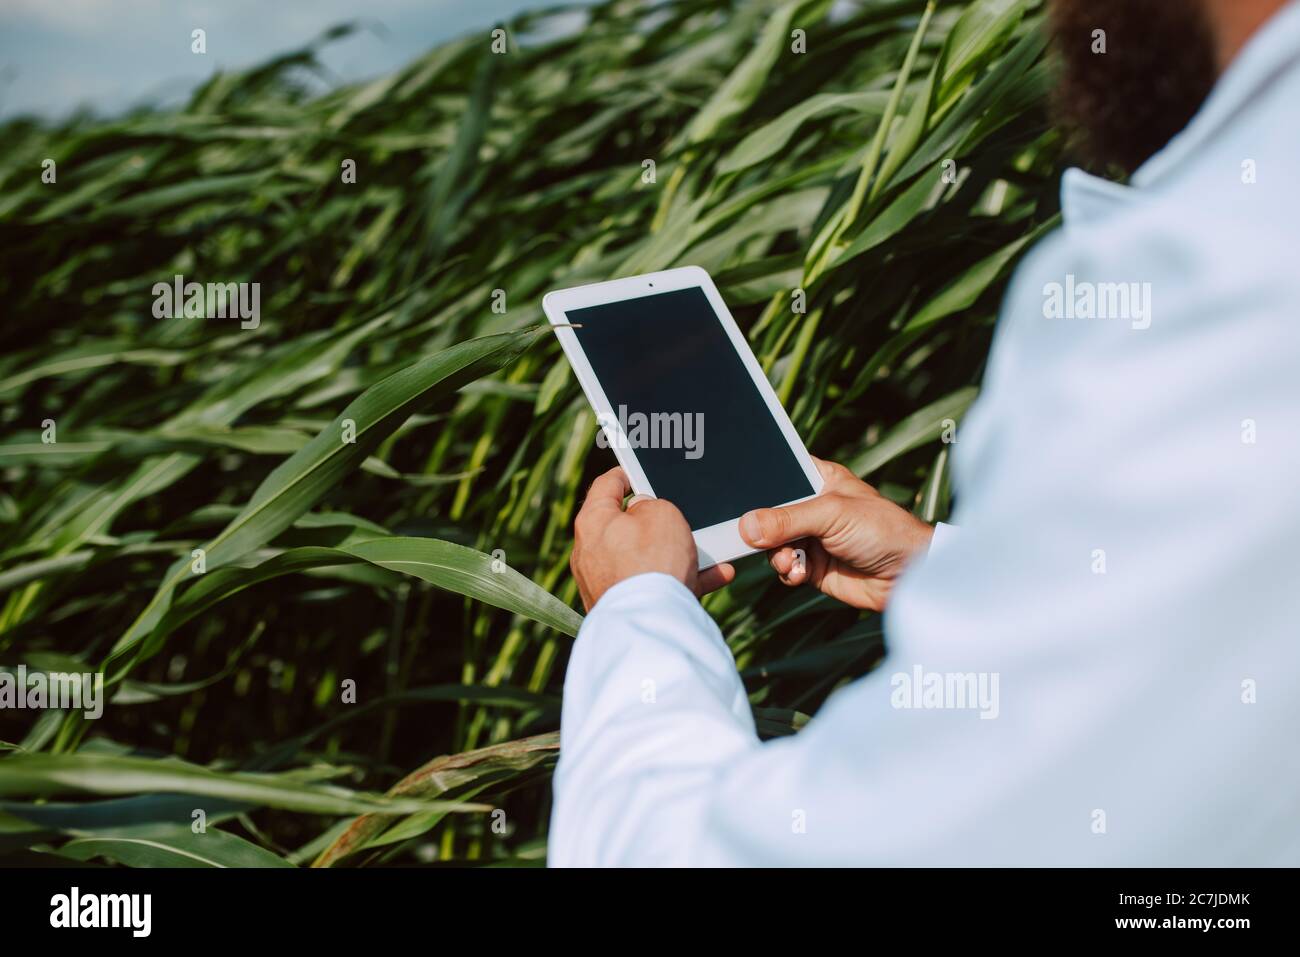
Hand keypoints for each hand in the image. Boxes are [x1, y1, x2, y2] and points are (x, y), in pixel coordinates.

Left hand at [570, 466, 735, 610]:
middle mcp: (591, 553)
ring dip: (678, 554)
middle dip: (657, 523)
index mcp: (592, 522)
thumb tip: (647, 514)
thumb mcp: (662, 513)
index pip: (605, 486)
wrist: (651, 624)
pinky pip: (656, 588)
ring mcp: (605, 584)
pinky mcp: (624, 609)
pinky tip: (716, 576)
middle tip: (677, 516)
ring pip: (647, 561)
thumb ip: (654, 505)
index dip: (624, 474)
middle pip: (627, 528)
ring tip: (708, 552)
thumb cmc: (652, 562)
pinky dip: (683, 581)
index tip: (635, 472)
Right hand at [738, 457, 933, 611]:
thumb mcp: (832, 514)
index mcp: (818, 479)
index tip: (741, 500)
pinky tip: (801, 574)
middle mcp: (811, 507)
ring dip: (777, 555)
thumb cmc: (883, 530)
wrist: (907, 576)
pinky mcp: (812, 565)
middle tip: (759, 538)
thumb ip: (787, 519)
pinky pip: (784, 567)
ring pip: (772, 543)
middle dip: (763, 529)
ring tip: (793, 561)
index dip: (759, 487)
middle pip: (769, 513)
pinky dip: (787, 572)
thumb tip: (747, 527)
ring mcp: (810, 537)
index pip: (779, 475)